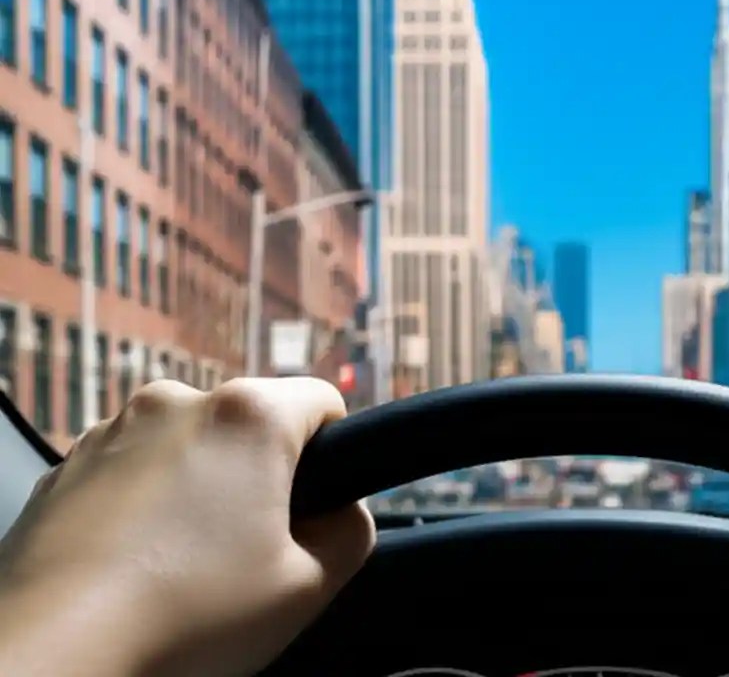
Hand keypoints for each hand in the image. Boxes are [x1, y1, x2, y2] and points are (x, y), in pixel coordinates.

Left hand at [0, 378, 374, 676]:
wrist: (49, 660)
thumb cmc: (181, 621)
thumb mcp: (310, 586)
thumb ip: (352, 532)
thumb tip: (342, 515)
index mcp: (247, 417)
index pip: (323, 403)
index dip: (334, 459)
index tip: (313, 513)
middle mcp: (176, 403)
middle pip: (250, 427)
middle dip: (260, 481)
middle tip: (251, 557)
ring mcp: (112, 431)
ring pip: (189, 451)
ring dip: (199, 495)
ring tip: (187, 572)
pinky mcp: (65, 468)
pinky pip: (132, 475)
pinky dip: (145, 511)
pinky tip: (140, 572)